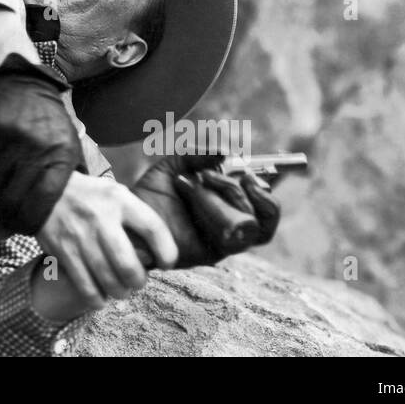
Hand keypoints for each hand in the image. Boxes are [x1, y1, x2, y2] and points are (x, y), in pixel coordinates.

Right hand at [0, 53, 81, 234]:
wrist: (22, 80)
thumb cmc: (48, 116)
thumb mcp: (69, 141)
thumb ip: (69, 172)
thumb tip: (72, 206)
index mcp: (61, 155)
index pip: (45, 201)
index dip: (32, 220)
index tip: (24, 228)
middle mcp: (38, 149)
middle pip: (17, 199)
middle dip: (7, 216)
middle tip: (2, 223)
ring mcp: (14, 141)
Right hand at [33, 171, 178, 321]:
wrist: (44, 189)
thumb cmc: (89, 195)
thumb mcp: (115, 192)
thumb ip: (135, 215)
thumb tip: (157, 249)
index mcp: (119, 200)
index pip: (153, 228)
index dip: (167, 251)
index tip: (168, 263)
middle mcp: (100, 218)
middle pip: (128, 264)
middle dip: (138, 281)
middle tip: (138, 281)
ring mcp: (80, 235)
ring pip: (107, 279)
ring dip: (119, 291)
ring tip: (121, 290)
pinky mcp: (63, 249)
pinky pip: (84, 284)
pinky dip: (96, 297)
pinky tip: (101, 298)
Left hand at [130, 153, 280, 268]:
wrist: (129, 213)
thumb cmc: (154, 190)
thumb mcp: (176, 164)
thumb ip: (199, 154)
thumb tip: (226, 150)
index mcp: (228, 203)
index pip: (262, 197)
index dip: (273, 182)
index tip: (275, 162)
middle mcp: (230, 223)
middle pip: (266, 217)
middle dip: (262, 195)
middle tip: (246, 175)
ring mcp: (223, 240)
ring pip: (252, 226)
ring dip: (237, 198)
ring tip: (214, 179)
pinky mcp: (212, 253)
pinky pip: (230, 237)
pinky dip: (219, 211)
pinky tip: (200, 193)